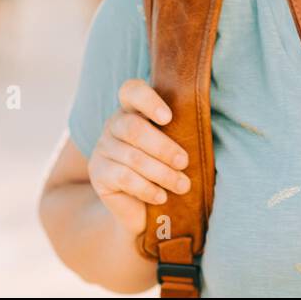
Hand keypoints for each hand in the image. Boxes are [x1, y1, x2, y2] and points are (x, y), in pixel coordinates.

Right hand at [88, 78, 190, 237]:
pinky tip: (162, 196)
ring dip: (163, 173)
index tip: (168, 118)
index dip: (148, 100)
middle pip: (134, 128)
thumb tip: (202, 131)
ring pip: (133, 157)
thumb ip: (180, 133)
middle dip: (164, 147)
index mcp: (133, 109)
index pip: (132, 90)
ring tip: (183, 185)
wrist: (140, 208)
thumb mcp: (173, 147)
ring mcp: (103, 148)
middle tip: (184, 162)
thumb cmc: (165, 169)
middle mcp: (114, 124)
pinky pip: (124, 178)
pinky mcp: (98, 173)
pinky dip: (147, 188)